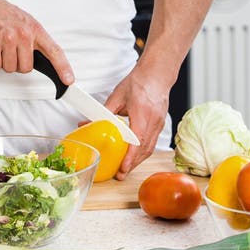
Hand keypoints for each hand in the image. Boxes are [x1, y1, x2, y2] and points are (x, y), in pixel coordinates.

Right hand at [0, 0, 73, 84]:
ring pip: (10, 68)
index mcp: (34, 29)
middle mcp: (23, 34)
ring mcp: (8, 40)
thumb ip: (35, 39)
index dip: (63, 67)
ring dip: (4, 61)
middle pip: (26, 68)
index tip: (69, 79)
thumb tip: (44, 58)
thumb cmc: (3, 14)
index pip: (54, 51)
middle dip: (18, 62)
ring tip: (1, 44)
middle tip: (11, 49)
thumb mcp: (26, 21)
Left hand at [103, 63, 169, 178]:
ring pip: (150, 148)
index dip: (130, 157)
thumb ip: (105, 111)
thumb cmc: (139, 82)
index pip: (137, 140)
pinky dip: (143, 152)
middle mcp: (152, 120)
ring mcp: (159, 123)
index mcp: (141, 112)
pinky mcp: (160, 124)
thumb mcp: (118, 95)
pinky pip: (152, 143)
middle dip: (132, 164)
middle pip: (144, 149)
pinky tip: (135, 155)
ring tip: (126, 169)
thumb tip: (89, 122)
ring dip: (138, 160)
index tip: (123, 169)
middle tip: (120, 174)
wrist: (156, 74)